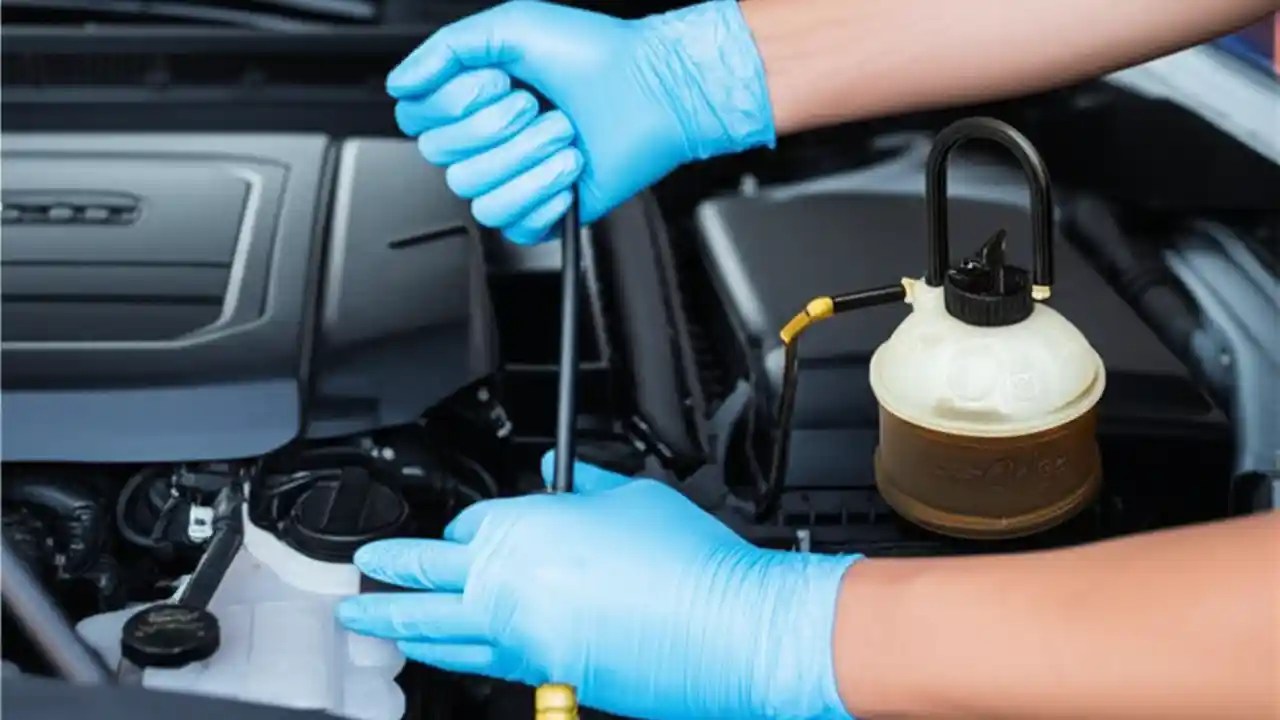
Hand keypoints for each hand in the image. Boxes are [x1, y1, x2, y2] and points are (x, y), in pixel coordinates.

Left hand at [337, 454, 856, 719]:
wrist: (722, 628)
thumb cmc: (686, 560)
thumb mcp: (635, 496)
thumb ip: (587, 481)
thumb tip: (566, 468)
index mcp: (521, 531)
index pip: (467, 526)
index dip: (466, 525)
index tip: (466, 529)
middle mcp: (505, 588)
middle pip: (421, 585)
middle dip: (380, 582)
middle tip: (355, 582)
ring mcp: (519, 641)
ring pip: (439, 637)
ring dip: (399, 630)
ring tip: (372, 630)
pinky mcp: (545, 678)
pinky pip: (482, 668)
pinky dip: (457, 660)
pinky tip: (449, 660)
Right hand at [386, 0, 775, 243]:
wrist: (651, 90)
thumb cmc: (595, 56)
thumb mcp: (510, 27)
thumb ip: (445, 50)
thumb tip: (399, 83)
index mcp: (472, 99)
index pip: (417, 119)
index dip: (453, 104)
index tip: (497, 81)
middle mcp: (487, 140)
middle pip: (444, 157)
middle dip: (499, 127)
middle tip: (539, 106)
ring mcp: (513, 178)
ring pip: (476, 192)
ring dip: (527, 159)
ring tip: (564, 136)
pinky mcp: (541, 212)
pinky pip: (510, 224)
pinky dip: (542, 195)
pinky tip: (568, 171)